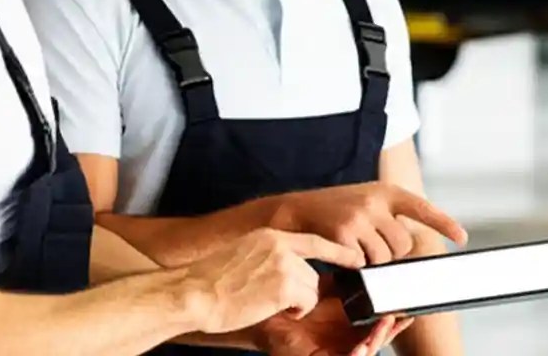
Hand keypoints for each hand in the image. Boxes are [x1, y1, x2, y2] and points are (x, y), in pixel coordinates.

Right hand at [185, 228, 365, 334]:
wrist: (191, 293)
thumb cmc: (208, 282)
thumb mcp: (240, 254)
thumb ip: (266, 254)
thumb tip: (285, 266)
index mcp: (269, 236)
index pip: (314, 240)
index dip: (338, 250)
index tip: (356, 258)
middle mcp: (280, 246)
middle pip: (313, 272)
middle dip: (304, 290)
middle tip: (280, 298)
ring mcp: (284, 265)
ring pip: (311, 289)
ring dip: (296, 302)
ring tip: (266, 302)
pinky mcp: (284, 286)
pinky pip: (305, 303)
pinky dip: (294, 311)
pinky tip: (269, 308)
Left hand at [258, 292, 412, 355]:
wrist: (263, 316)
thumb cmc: (288, 305)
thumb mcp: (318, 290)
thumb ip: (338, 282)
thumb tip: (357, 262)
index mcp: (347, 326)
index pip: (376, 324)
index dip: (393, 319)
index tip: (406, 308)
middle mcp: (344, 342)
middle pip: (376, 340)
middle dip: (390, 330)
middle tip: (401, 316)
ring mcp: (335, 354)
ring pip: (365, 352)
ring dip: (377, 341)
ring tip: (384, 326)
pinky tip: (361, 347)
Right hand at [273, 183, 467, 265]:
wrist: (294, 211)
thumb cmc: (333, 211)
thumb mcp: (364, 202)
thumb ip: (387, 216)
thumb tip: (408, 248)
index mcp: (384, 192)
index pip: (421, 207)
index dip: (444, 223)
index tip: (462, 238)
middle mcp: (375, 202)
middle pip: (402, 244)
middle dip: (390, 253)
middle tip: (370, 246)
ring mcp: (359, 217)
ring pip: (384, 258)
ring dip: (372, 261)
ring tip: (354, 247)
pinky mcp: (343, 234)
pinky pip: (362, 263)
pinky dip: (354, 264)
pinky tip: (341, 252)